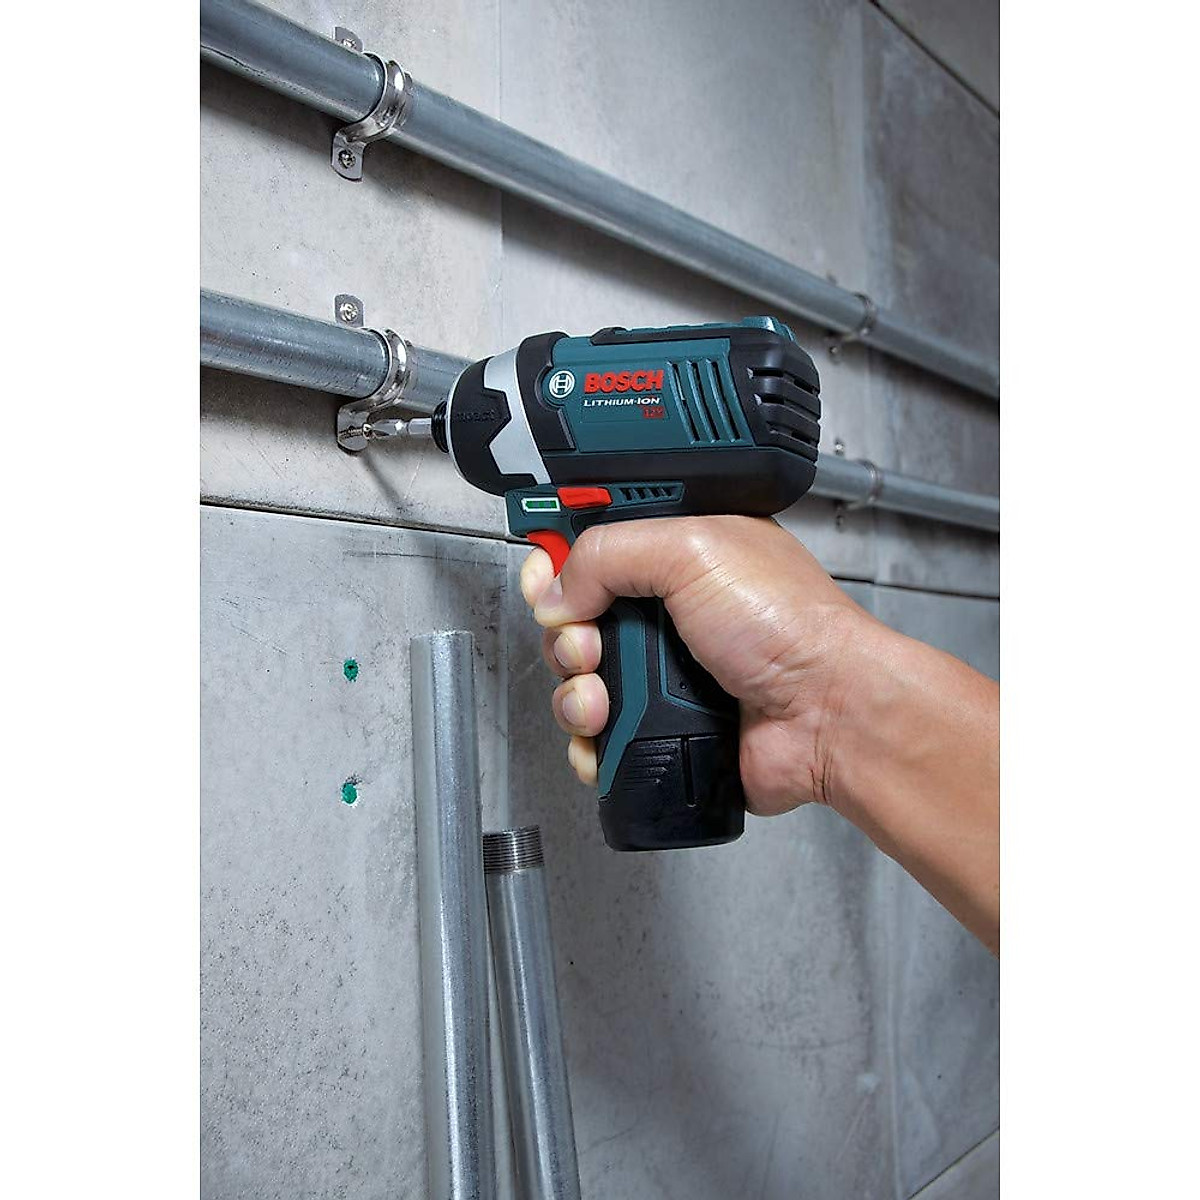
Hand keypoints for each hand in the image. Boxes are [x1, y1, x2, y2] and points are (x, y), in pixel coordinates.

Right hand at [518, 515, 873, 815]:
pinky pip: (595, 735)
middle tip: (588, 643)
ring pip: (576, 679)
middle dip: (564, 632)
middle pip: (573, 615)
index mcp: (678, 552)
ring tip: (601, 697)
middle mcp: (667, 611)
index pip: (594, 541)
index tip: (546, 572)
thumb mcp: (693, 550)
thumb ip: (609, 552)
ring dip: (573, 689)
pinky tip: (605, 732)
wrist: (825, 714)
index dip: (559, 555)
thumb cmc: (789, 626)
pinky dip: (588, 739)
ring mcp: (662, 672)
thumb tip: (557, 589)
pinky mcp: (660, 726)